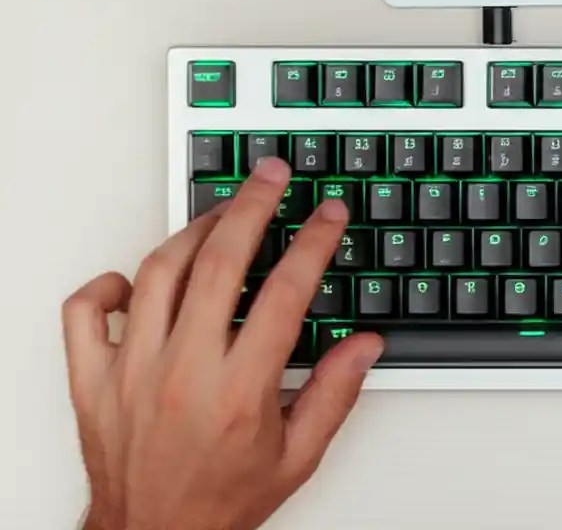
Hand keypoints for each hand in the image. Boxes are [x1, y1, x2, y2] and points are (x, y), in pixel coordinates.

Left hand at [62, 158, 383, 529]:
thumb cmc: (219, 501)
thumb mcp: (298, 456)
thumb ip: (336, 394)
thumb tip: (364, 345)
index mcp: (239, 391)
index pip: (284, 293)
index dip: (313, 243)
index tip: (328, 215)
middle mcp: (182, 370)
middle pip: (219, 263)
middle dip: (252, 207)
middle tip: (271, 176)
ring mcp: (130, 370)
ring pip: (158, 272)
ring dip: (194, 231)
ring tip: (222, 212)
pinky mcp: (91, 378)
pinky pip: (85, 311)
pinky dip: (107, 283)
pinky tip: (137, 278)